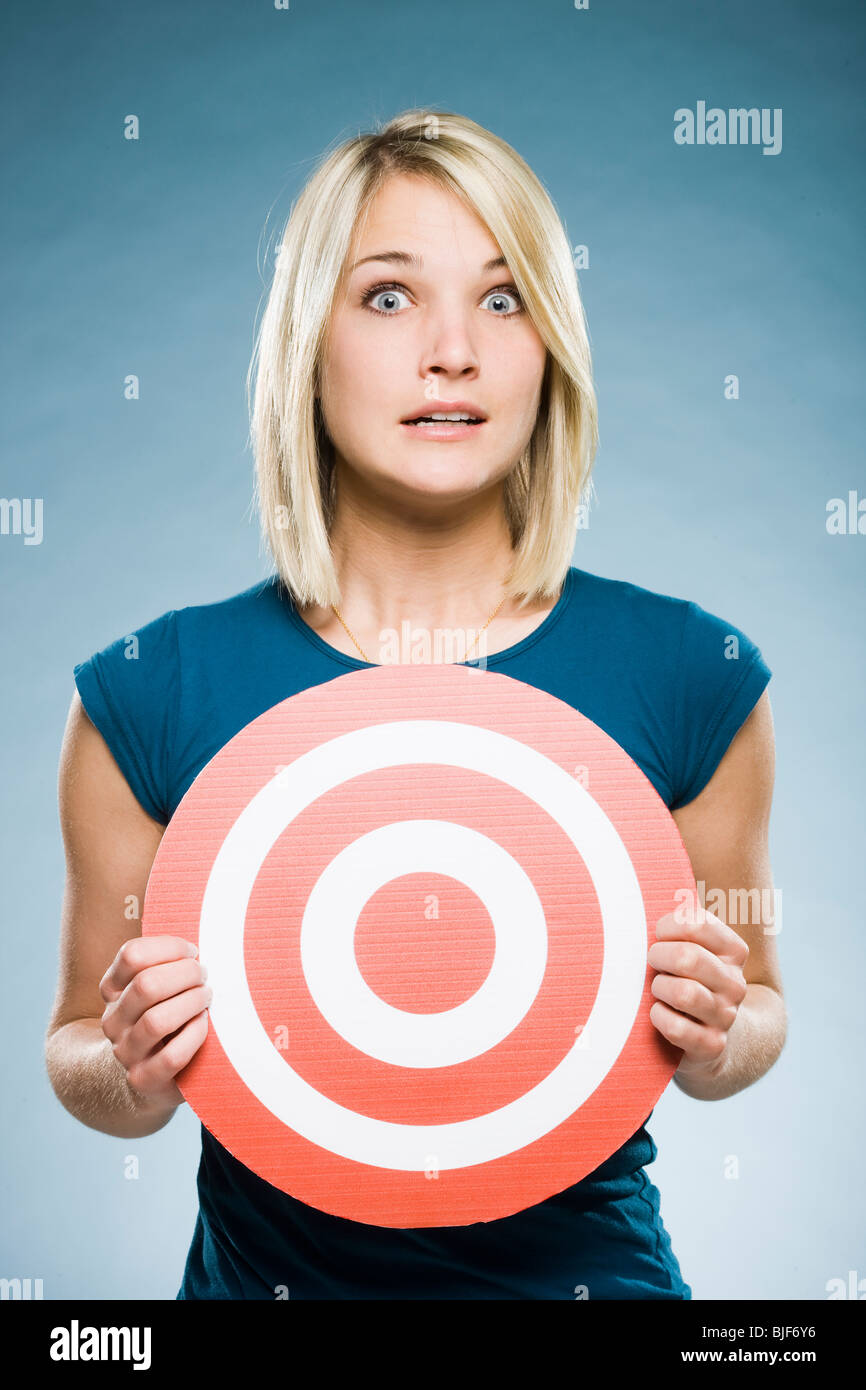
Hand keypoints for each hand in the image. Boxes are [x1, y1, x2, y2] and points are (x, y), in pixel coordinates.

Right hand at [99, 935, 210, 1112]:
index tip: (193, 952)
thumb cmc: (166, 1016)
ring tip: (207, 997)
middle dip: (185, 975)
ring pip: (157, 1021)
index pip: (132, 955)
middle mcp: (113, 1020)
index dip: (170, 947)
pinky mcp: (144, 1079)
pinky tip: (204, 1025)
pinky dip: (194, 1036)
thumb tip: (206, 928)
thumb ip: (169, 961)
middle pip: (147, 985)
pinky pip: (172, 1056)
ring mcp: (126, 1052)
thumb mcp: (158, 986)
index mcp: (113, 989)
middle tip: (204, 975)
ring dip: (192, 1003)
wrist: (147, 1076)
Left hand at [647, 907, 748, 1081]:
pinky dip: (658, 1018)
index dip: (667, 925)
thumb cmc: (686, 979)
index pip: (697, 922)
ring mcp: (726, 1016)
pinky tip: (658, 1014)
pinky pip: (677, 1028)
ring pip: (683, 992)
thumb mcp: (690, 947)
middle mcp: (736, 983)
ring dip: (659, 988)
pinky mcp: (712, 1045)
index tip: (658, 934)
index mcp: (733, 951)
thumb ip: (676, 923)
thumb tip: (637, 888)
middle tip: (653, 962)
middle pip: (688, 957)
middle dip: (658, 957)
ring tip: (657, 989)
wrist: (710, 1038)